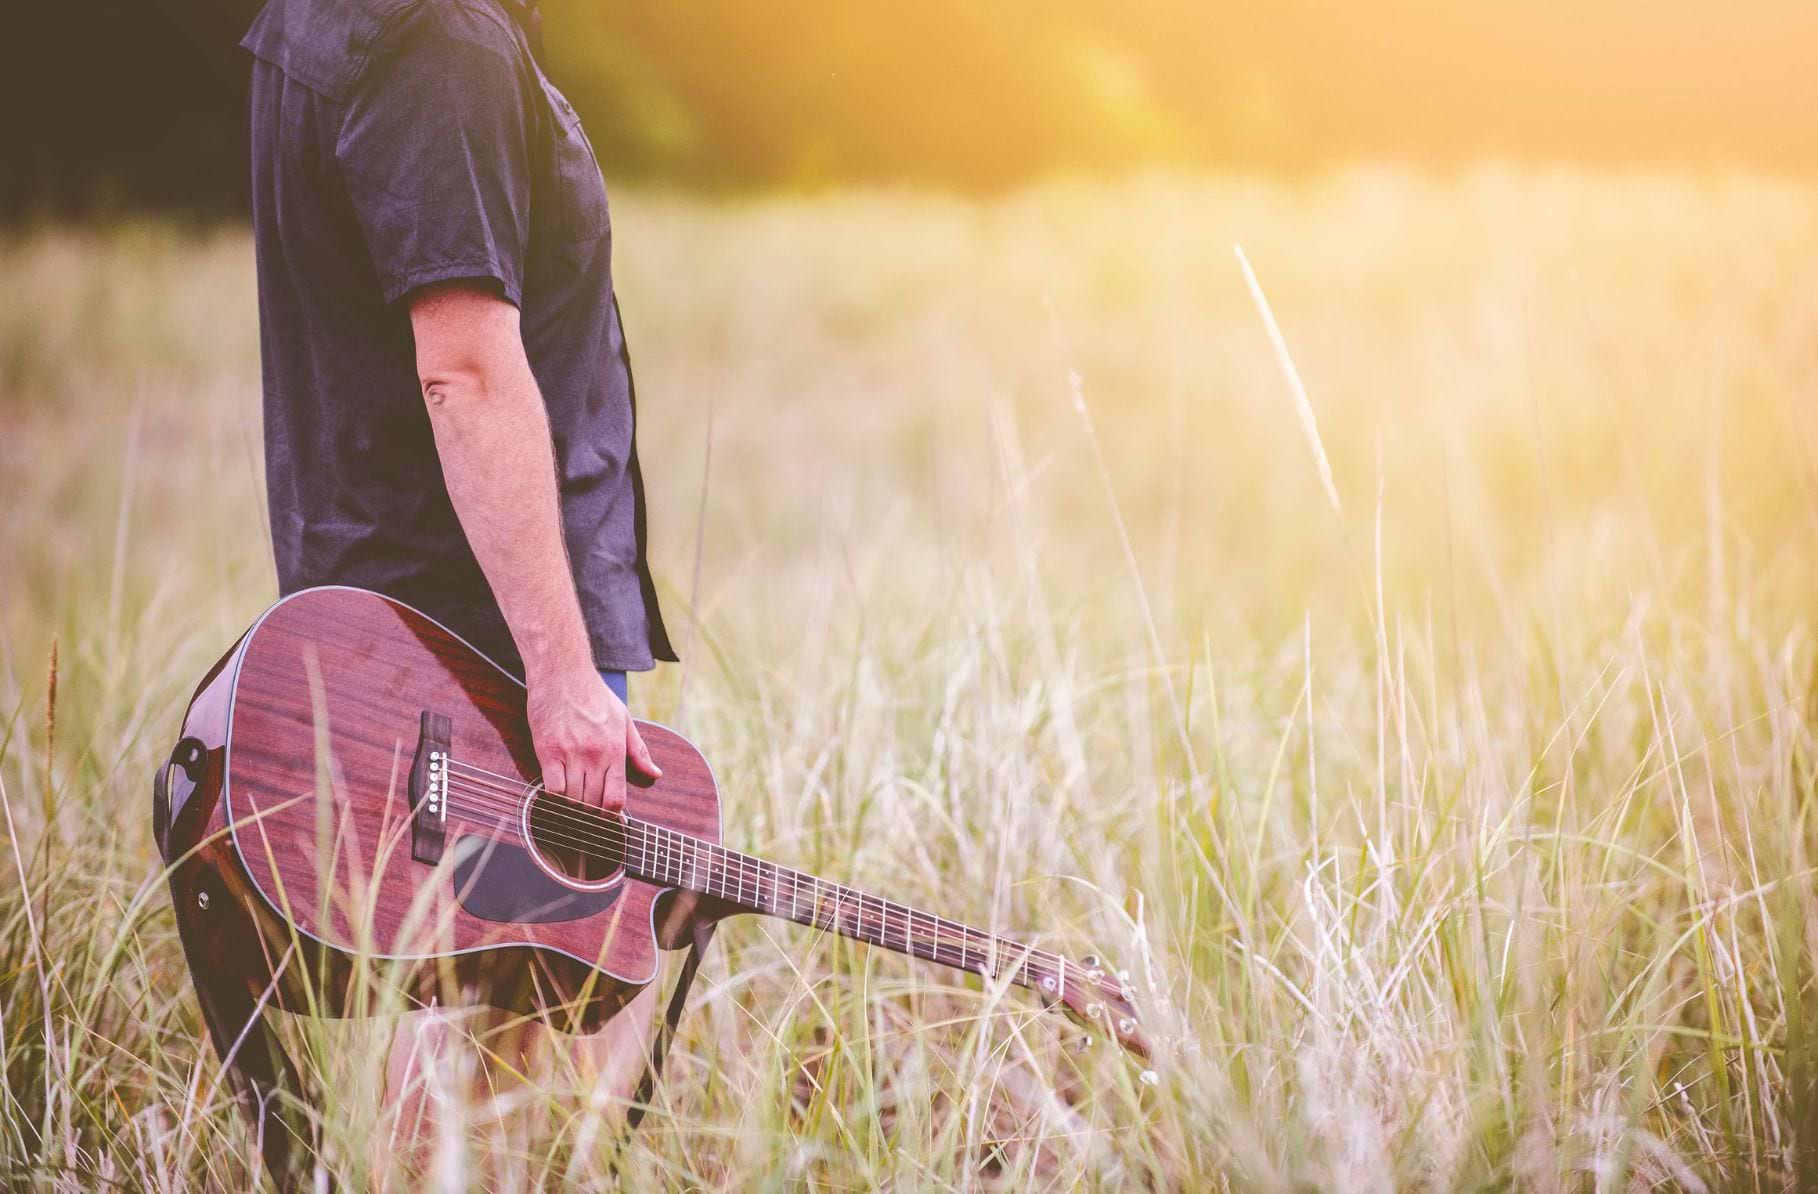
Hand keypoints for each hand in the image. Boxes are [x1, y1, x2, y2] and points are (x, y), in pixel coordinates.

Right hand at [525, 667, 660, 812]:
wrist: (563, 673)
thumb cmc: (594, 696)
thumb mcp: (624, 720)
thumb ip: (639, 751)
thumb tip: (655, 775)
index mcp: (615, 750)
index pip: (616, 798)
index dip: (611, 815)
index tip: (606, 816)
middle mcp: (594, 755)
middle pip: (593, 803)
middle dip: (591, 811)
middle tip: (587, 808)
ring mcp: (570, 754)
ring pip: (573, 799)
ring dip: (572, 804)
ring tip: (572, 799)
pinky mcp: (548, 751)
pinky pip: (552, 788)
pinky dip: (554, 795)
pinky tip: (556, 789)